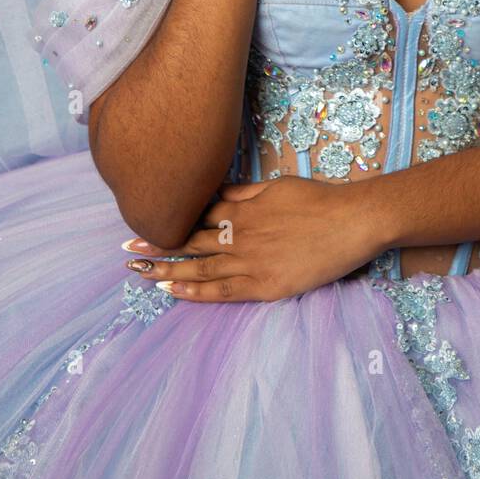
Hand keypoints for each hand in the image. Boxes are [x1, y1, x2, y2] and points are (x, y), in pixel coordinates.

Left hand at [121, 176, 382, 301]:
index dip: (169, 220)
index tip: (144, 221)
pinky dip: (195, 293)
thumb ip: (243, 193)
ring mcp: (250, 261)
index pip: (196, 215)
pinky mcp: (265, 285)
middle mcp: (240, 234)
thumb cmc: (318, 200)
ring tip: (140, 273)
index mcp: (242, 209)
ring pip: (200, 268)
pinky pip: (223, 291)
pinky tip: (174, 291)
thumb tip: (216, 193)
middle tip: (127, 250)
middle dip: (157, 245)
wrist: (352, 221)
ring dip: (168, 270)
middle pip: (190, 241)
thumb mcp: (276, 186)